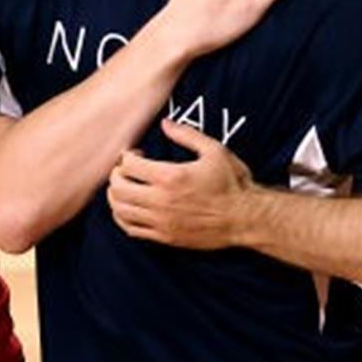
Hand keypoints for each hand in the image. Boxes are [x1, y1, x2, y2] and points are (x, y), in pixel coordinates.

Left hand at [106, 119, 255, 248]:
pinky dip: (123, 218)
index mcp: (171, 177)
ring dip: (116, 196)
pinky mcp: (164, 237)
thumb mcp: (214, 150)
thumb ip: (186, 135)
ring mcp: (161, 222)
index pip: (128, 165)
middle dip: (117, 175)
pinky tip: (130, 209)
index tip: (138, 154)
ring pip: (120, 210)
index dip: (127, 155)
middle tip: (127, 170)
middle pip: (118, 188)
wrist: (245, 218)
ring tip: (125, 188)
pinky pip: (131, 230)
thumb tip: (165, 124)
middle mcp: (161, 201)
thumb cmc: (232, 183)